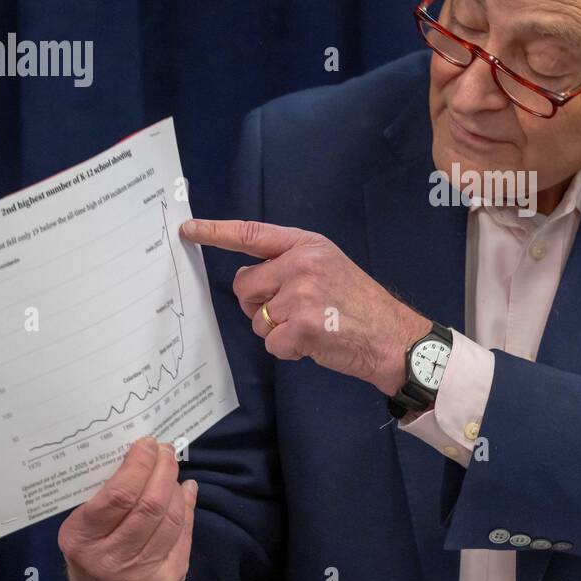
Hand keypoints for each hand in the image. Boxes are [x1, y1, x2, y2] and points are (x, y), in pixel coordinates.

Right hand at [58, 437, 196, 580]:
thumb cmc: (91, 551)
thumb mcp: (82, 525)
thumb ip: (105, 495)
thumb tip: (142, 454)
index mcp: (83, 540)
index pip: (119, 495)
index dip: (139, 465)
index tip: (147, 444)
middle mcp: (112, 561)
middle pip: (151, 504)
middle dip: (163, 469)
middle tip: (165, 450)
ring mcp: (143, 573)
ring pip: (171, 517)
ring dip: (175, 485)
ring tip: (170, 468)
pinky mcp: (169, 579)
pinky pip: (184, 532)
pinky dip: (185, 505)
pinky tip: (183, 490)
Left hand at [181, 218, 430, 395]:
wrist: (391, 336)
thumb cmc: (358, 304)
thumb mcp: (329, 266)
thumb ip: (291, 264)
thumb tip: (249, 280)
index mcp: (307, 245)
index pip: (251, 234)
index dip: (216, 232)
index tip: (188, 229)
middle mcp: (301, 264)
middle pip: (245, 285)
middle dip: (258, 304)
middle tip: (293, 311)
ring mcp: (300, 295)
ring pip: (257, 318)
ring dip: (277, 330)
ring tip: (312, 326)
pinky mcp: (301, 327)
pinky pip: (271, 343)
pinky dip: (288, 350)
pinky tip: (314, 342)